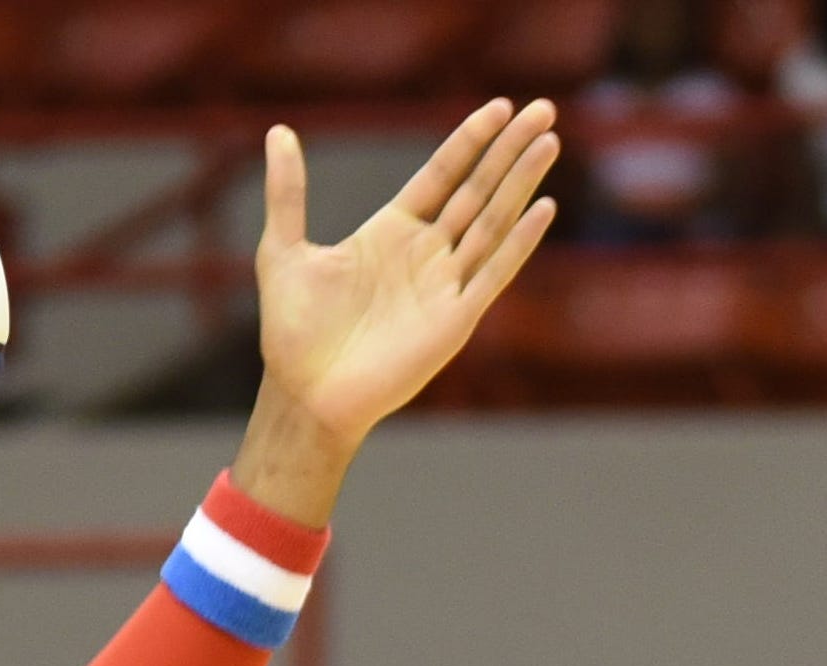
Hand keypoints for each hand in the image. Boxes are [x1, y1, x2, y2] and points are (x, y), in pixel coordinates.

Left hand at [247, 100, 557, 482]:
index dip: (470, 141)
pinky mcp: (453, 321)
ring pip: (492, 223)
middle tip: (544, 108)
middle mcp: (425, 255)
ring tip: (549, 141)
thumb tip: (277, 133)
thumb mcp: (283, 252)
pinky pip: (493, 274)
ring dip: (521, 183)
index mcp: (392, 233)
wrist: (304, 397)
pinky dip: (518, 243)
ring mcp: (443, 286)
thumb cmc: (292, 334)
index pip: (442, 174)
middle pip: (477, 190)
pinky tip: (544, 209)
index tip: (500, 106)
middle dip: (509, 150)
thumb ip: (287, 193)